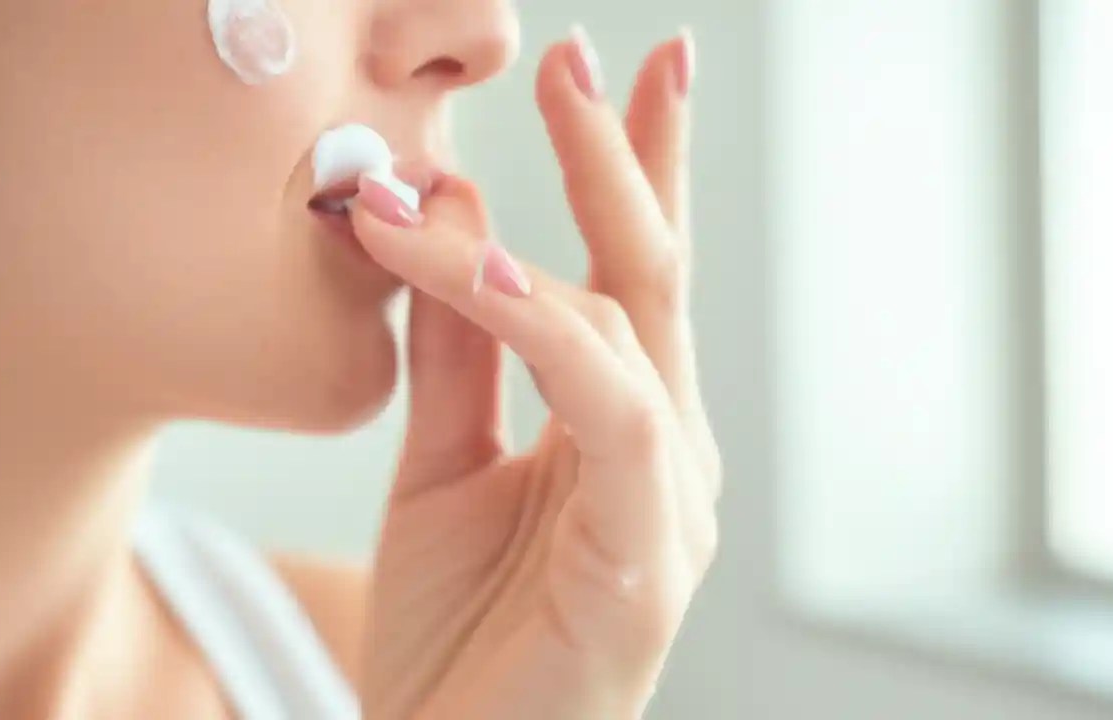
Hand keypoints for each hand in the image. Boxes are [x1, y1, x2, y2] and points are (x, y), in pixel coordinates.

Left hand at [353, 28, 718, 719]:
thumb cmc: (459, 640)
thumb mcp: (441, 470)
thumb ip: (458, 356)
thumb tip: (450, 218)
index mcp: (623, 430)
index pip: (633, 277)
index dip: (635, 168)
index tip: (616, 69)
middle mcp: (665, 455)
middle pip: (654, 279)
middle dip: (623, 160)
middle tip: (586, 57)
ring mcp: (671, 506)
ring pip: (625, 330)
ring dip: (560, 224)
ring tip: (468, 152)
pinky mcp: (652, 561)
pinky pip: (612, 413)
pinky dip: (553, 331)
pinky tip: (498, 270)